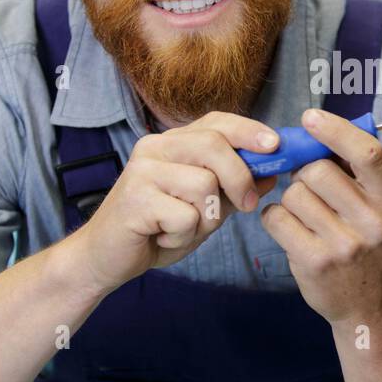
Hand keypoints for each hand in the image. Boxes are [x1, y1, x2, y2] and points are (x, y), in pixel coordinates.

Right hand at [63, 111, 278, 295]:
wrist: (106, 258)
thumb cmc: (157, 229)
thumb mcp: (205, 207)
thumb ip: (233, 187)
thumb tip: (272, 172)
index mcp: (173, 142)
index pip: (216, 122)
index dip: (249, 131)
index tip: (275, 146)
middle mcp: (155, 148)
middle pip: (214, 146)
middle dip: (240, 178)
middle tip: (246, 205)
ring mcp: (142, 170)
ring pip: (204, 184)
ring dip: (205, 218)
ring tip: (182, 228)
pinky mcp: (134, 199)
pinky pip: (185, 216)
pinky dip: (184, 236)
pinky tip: (163, 237)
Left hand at [260, 108, 381, 324]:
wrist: (376, 309)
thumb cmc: (376, 249)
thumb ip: (362, 175)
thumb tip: (321, 133)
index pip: (366, 153)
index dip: (335, 130)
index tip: (310, 118)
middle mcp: (373, 221)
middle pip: (318, 170)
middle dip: (306, 173)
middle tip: (311, 187)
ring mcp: (343, 244)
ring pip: (294, 194)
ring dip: (291, 198)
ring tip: (305, 214)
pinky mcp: (314, 262)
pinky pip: (277, 219)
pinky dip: (276, 218)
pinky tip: (291, 229)